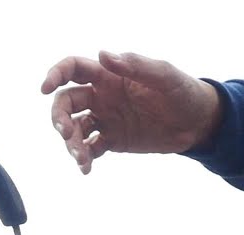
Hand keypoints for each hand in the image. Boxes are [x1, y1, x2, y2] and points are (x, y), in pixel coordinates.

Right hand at [41, 50, 222, 173]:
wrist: (198, 123)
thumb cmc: (183, 92)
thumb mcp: (164, 75)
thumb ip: (135, 65)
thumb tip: (103, 55)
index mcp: (110, 76)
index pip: (74, 69)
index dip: (55, 75)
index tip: (46, 89)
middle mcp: (103, 96)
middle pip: (67, 102)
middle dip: (59, 118)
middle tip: (65, 134)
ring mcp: (106, 119)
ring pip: (75, 129)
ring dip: (71, 143)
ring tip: (81, 159)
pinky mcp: (113, 140)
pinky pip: (90, 149)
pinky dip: (84, 159)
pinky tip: (86, 169)